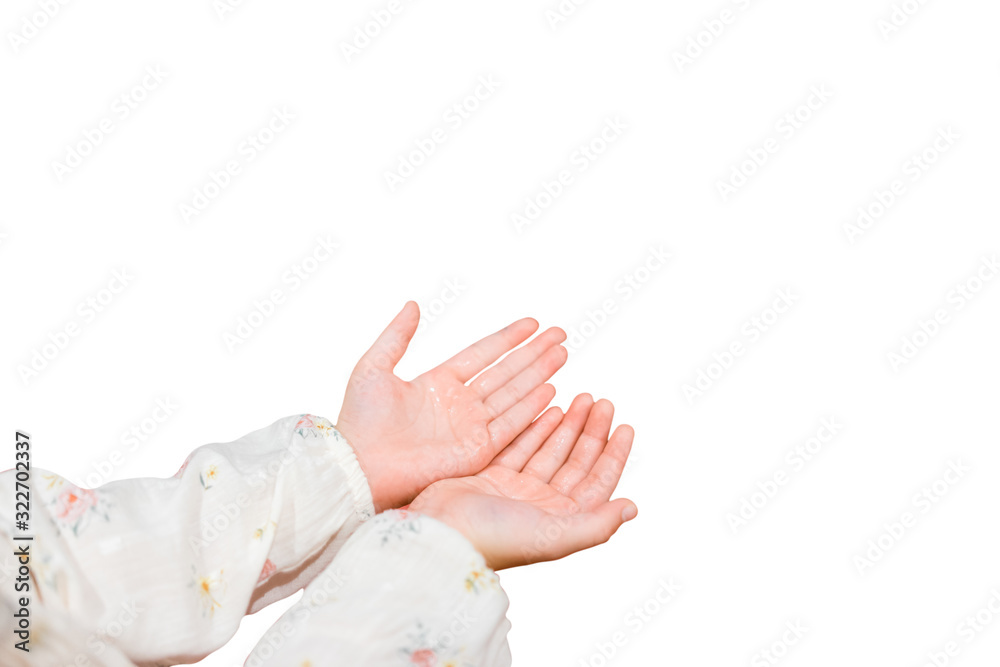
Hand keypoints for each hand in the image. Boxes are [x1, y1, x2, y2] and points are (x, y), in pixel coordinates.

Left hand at [336, 302, 567, 510]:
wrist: (357, 466)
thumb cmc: (359, 422)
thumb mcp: (374, 368)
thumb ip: (396, 336)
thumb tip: (413, 304)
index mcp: (438, 384)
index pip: (482, 354)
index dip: (507, 338)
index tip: (532, 323)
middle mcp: (459, 405)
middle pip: (506, 372)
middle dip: (534, 353)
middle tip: (561, 333)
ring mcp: (470, 428)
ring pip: (514, 394)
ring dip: (539, 374)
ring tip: (562, 353)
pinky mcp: (477, 451)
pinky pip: (510, 426)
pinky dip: (531, 408)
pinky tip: (551, 389)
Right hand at [408, 394, 636, 569]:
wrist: (439, 533)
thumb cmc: (494, 539)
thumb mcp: (553, 536)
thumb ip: (596, 524)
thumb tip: (632, 508)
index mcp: (561, 521)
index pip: (597, 481)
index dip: (613, 454)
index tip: (626, 426)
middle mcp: (542, 506)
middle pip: (576, 461)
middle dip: (590, 431)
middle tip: (601, 401)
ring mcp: (517, 491)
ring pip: (550, 450)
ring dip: (566, 425)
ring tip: (580, 398)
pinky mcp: (492, 477)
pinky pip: (521, 447)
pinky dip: (536, 429)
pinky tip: (549, 408)